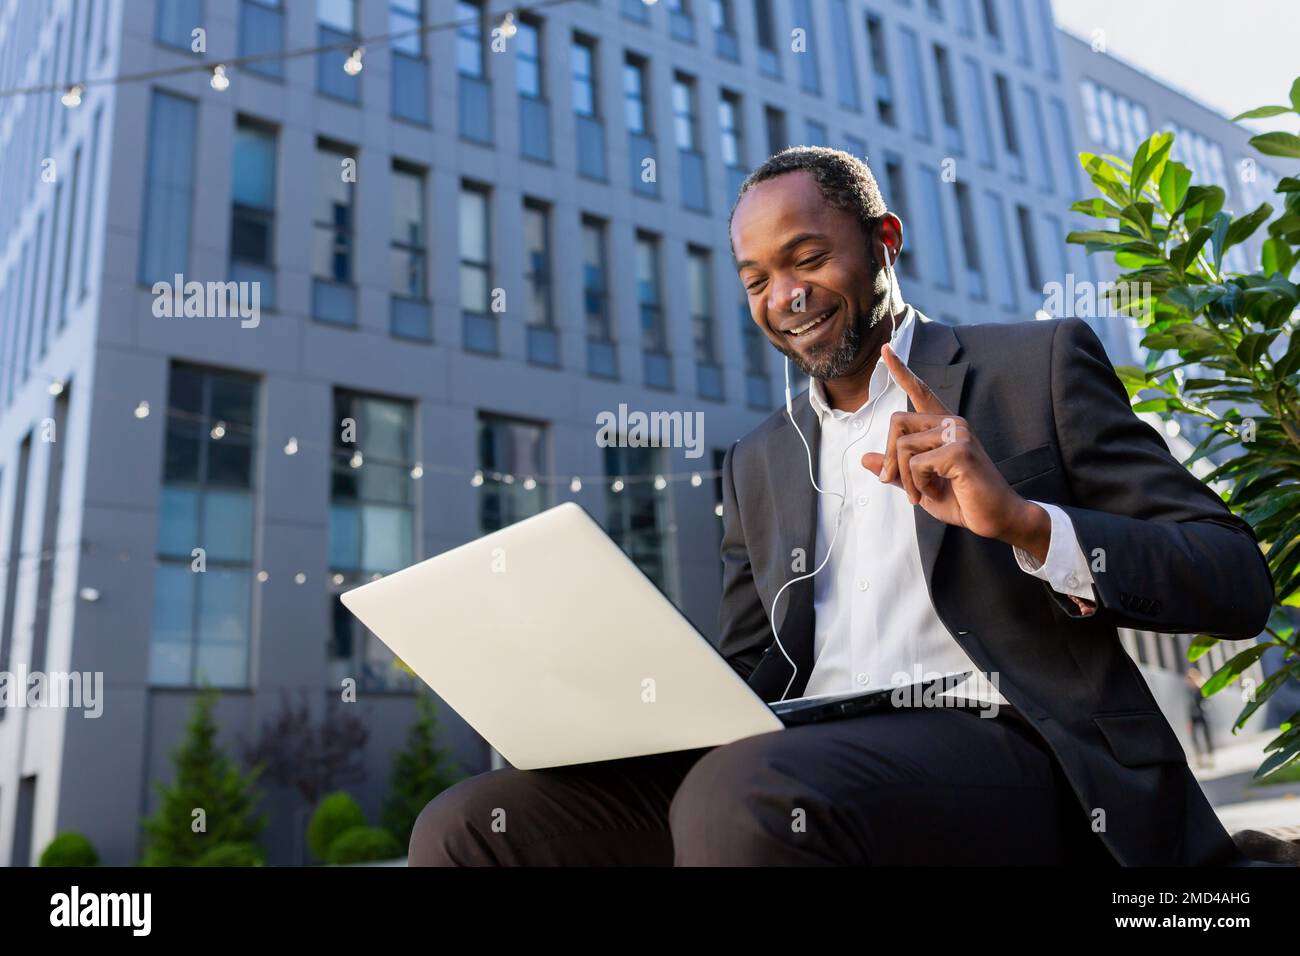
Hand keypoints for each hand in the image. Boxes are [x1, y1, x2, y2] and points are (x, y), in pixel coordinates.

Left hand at [860, 343, 1045, 549]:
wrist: (995, 518)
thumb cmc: (962, 500)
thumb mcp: (920, 484)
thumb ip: (895, 470)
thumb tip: (865, 457)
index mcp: (943, 427)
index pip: (920, 391)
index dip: (901, 370)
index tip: (885, 349)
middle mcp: (952, 422)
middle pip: (896, 421)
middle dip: (889, 457)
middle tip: (895, 482)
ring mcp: (958, 432)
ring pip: (902, 446)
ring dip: (904, 478)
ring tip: (921, 493)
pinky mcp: (959, 449)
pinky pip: (915, 463)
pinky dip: (917, 483)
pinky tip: (936, 490)